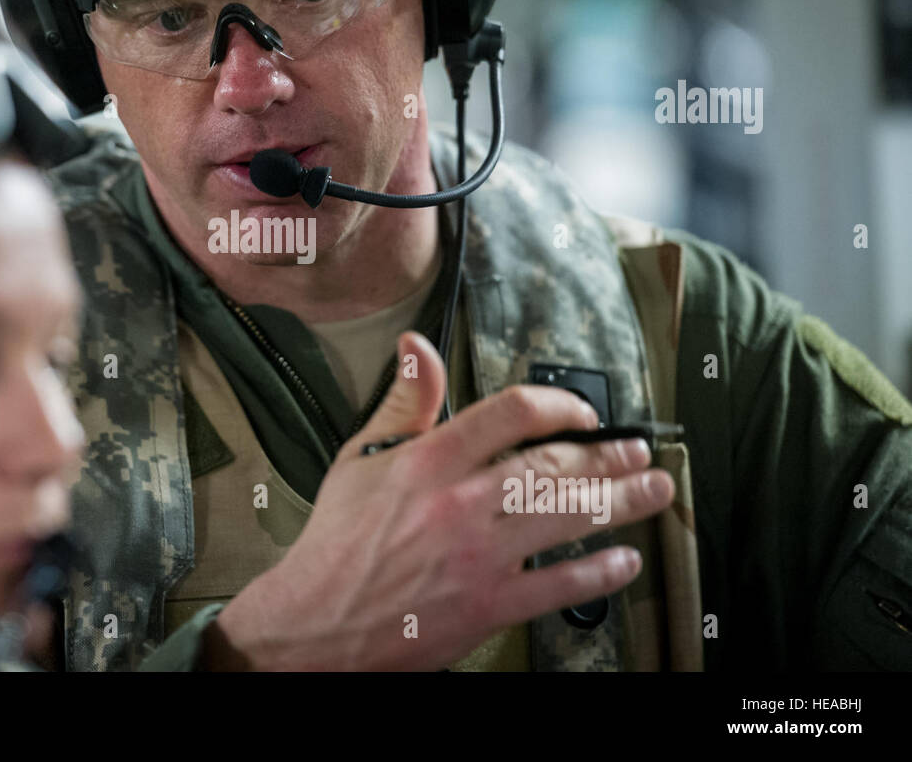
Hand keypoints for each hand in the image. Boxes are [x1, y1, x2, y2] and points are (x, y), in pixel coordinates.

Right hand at [209, 331, 673, 669]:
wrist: (317, 622)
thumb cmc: (337, 542)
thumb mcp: (361, 457)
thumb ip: (404, 401)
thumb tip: (417, 348)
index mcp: (427, 463)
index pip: (508, 414)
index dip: (557, 405)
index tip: (580, 412)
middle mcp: (459, 505)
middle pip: (551, 467)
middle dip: (607, 455)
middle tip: (638, 450)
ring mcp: (478, 558)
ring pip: (565, 520)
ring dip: (619, 502)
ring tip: (653, 490)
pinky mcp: (488, 607)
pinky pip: (557, 588)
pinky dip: (598, 574)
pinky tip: (624, 561)